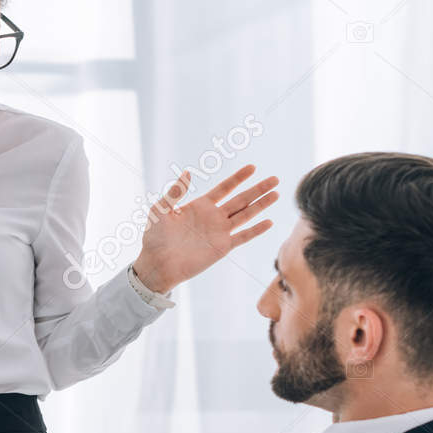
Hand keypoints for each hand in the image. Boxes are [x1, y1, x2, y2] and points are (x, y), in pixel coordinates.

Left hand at [131, 165, 278, 293]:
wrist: (158, 265)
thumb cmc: (155, 238)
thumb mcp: (161, 210)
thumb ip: (175, 192)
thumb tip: (187, 172)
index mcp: (200, 205)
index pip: (224, 188)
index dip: (238, 177)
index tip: (252, 167)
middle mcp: (214, 217)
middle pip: (241, 199)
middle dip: (258, 189)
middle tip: (275, 179)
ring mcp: (220, 232)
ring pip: (246, 215)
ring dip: (261, 205)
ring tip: (277, 194)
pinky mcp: (222, 247)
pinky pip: (243, 237)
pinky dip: (256, 230)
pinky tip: (269, 222)